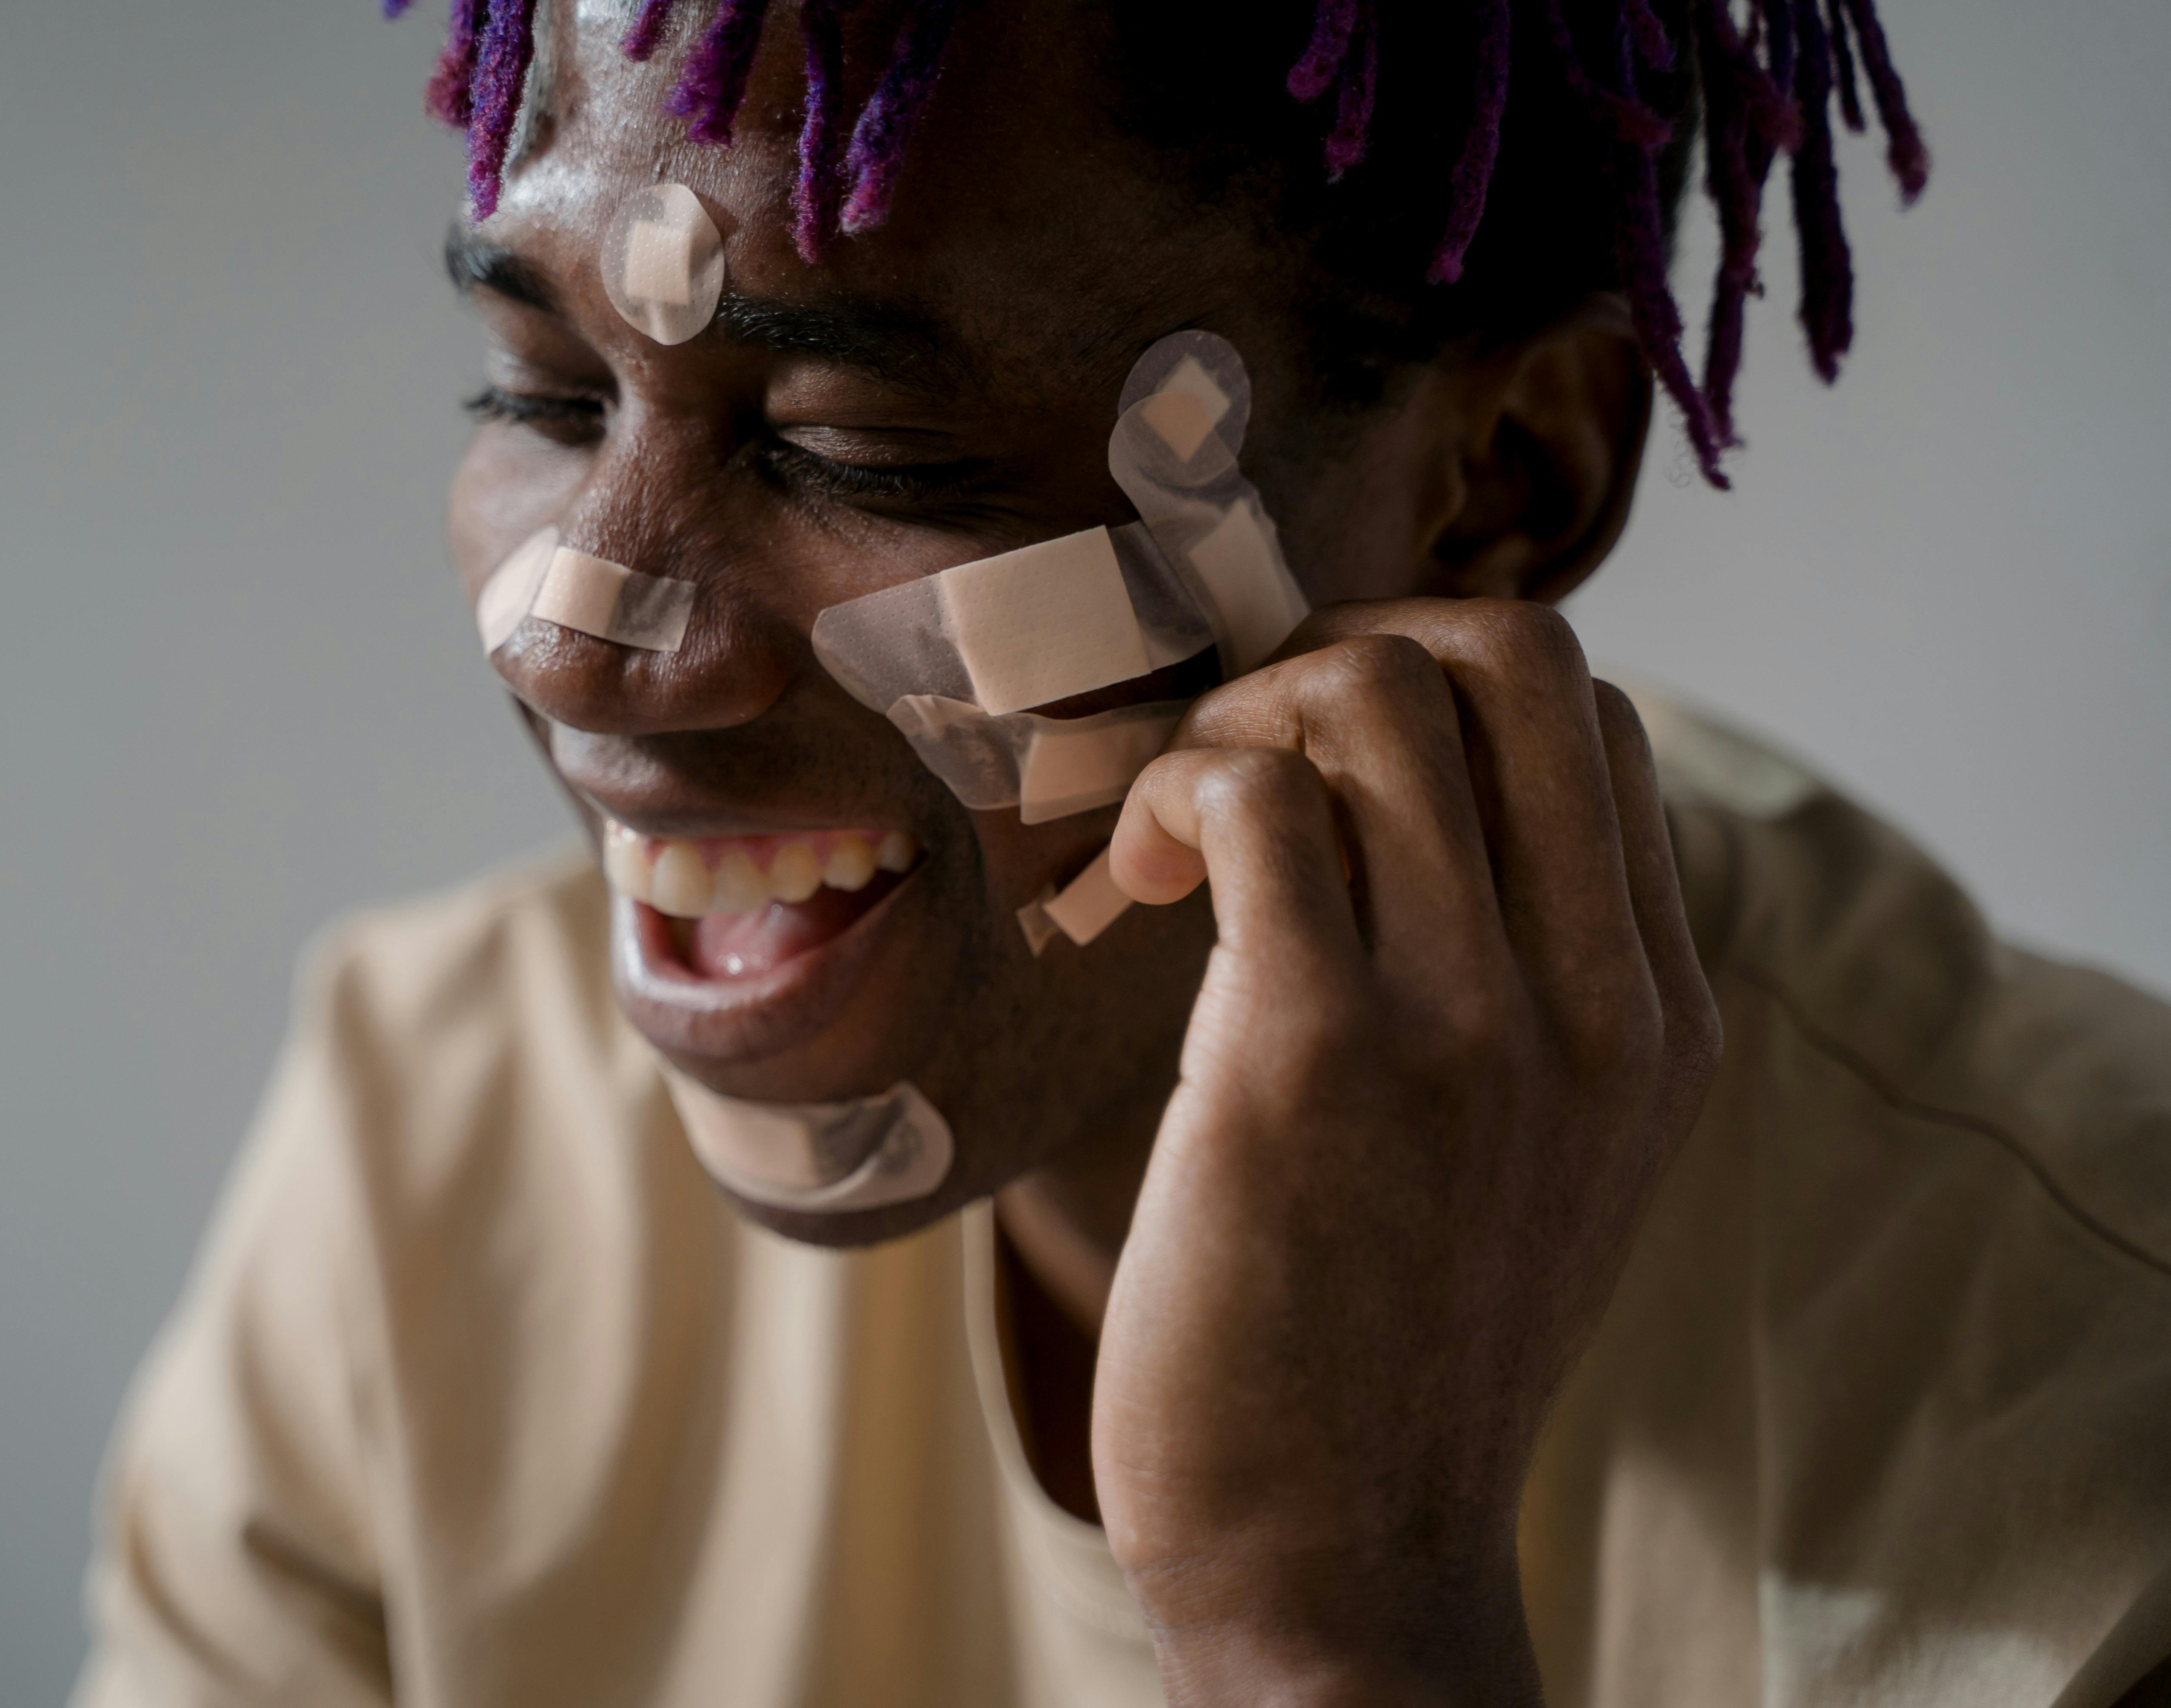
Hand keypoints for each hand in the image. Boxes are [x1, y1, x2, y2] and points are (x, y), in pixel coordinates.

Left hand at [1092, 600, 1721, 1704]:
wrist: (1342, 1556)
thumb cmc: (1392, 1339)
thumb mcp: (1529, 1155)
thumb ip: (1524, 986)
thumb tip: (1414, 806)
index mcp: (1661, 1017)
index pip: (1588, 721)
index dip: (1430, 685)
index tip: (1314, 764)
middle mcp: (1594, 1004)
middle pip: (1511, 656)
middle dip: (1345, 650)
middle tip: (1240, 752)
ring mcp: (1465, 1025)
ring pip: (1366, 698)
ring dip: (1235, 719)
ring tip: (1170, 832)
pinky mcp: (1309, 1056)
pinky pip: (1250, 800)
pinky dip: (1171, 793)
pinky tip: (1130, 885)